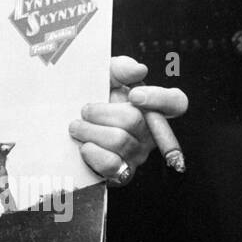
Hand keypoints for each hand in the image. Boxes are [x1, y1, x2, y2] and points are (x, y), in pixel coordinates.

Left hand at [69, 55, 187, 184]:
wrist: (66, 125)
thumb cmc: (91, 99)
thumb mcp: (104, 76)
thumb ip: (121, 67)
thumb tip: (139, 70)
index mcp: (151, 107)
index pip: (176, 102)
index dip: (159, 98)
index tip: (133, 95)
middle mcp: (149, 133)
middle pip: (135, 121)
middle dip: (102, 113)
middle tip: (84, 110)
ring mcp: (137, 155)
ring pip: (120, 141)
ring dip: (90, 131)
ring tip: (77, 127)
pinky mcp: (121, 174)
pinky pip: (111, 165)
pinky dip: (92, 153)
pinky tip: (83, 147)